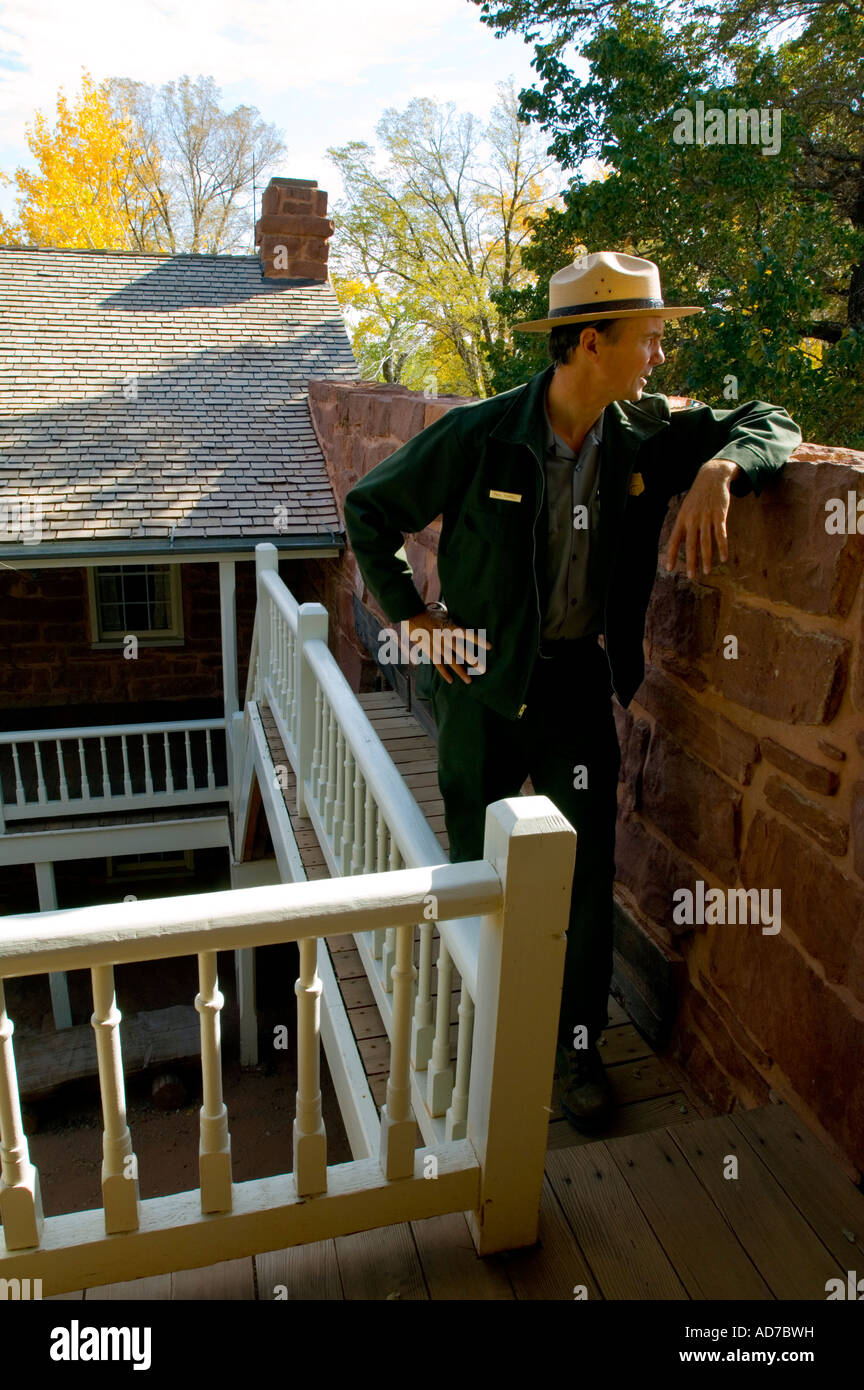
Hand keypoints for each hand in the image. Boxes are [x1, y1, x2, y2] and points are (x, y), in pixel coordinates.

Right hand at [406, 608, 490, 685]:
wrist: (412, 615)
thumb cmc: (429, 614)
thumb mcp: (444, 615)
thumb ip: (453, 623)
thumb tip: (460, 626)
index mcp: (451, 628)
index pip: (468, 634)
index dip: (479, 641)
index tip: (490, 647)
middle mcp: (446, 638)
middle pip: (461, 651)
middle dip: (472, 661)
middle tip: (483, 670)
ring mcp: (437, 646)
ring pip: (451, 661)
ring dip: (460, 671)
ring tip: (469, 680)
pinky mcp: (430, 651)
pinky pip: (438, 664)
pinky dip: (444, 673)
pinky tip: (451, 680)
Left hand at [664, 458, 739, 578]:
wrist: (712, 477)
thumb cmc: (698, 497)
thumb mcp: (686, 509)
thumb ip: (684, 526)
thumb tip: (681, 543)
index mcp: (682, 519)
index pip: (674, 540)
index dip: (671, 554)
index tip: (669, 568)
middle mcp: (692, 519)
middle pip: (691, 544)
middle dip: (691, 562)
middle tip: (691, 577)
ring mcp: (706, 517)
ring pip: (706, 541)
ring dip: (707, 558)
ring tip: (707, 571)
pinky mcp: (719, 514)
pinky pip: (721, 534)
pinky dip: (722, 547)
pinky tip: (723, 558)